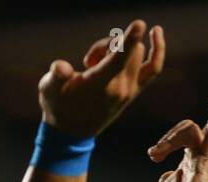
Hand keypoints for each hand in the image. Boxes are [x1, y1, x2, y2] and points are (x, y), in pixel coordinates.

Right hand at [38, 19, 164, 139]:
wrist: (72, 131)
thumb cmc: (59, 106)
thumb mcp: (50, 90)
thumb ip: (56, 76)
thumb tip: (60, 68)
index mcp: (101, 85)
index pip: (119, 59)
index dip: (129, 40)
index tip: (140, 24)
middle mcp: (121, 87)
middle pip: (127, 49)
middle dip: (108, 46)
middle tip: (88, 62)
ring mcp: (131, 89)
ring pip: (137, 53)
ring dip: (119, 49)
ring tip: (98, 63)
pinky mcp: (135, 90)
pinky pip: (154, 67)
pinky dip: (157, 50)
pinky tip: (157, 32)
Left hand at [147, 97, 207, 181]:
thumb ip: (165, 179)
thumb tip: (165, 174)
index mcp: (189, 164)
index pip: (190, 137)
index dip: (172, 136)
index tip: (153, 156)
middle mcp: (199, 160)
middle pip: (189, 129)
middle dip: (167, 138)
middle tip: (153, 155)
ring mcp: (204, 161)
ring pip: (195, 129)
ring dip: (170, 138)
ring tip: (156, 154)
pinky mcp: (206, 165)